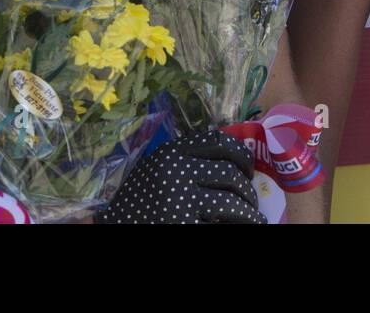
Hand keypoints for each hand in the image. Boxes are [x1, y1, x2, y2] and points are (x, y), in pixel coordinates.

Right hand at [95, 130, 265, 223]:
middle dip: (248, 188)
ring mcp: (180, 200)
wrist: (114, 226)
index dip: (241, 155)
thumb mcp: (157, 169)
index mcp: (171, 152)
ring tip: (255, 220)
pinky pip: (222, 224)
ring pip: (232, 201)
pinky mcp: (184, 224)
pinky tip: (241, 228)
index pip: (219, 141)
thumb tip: (232, 162)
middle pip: (229, 172)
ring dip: (249, 212)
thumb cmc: (138, 201)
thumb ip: (185, 160)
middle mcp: (176, 171)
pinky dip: (237, 226)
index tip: (247, 169)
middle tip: (251, 201)